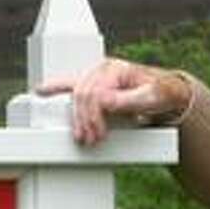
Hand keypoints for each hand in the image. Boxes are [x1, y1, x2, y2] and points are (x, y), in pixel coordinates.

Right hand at [35, 57, 190, 145]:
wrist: (168, 93)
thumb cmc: (161, 94)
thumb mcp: (150, 99)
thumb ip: (128, 100)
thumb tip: (103, 100)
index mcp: (115, 69)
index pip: (95, 92)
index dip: (95, 116)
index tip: (99, 134)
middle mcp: (103, 69)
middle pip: (83, 94)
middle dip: (85, 120)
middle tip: (90, 139)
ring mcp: (96, 75)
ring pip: (76, 94)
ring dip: (77, 116)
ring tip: (82, 135)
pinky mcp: (93, 83)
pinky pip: (70, 85)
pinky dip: (56, 88)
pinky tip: (42, 91)